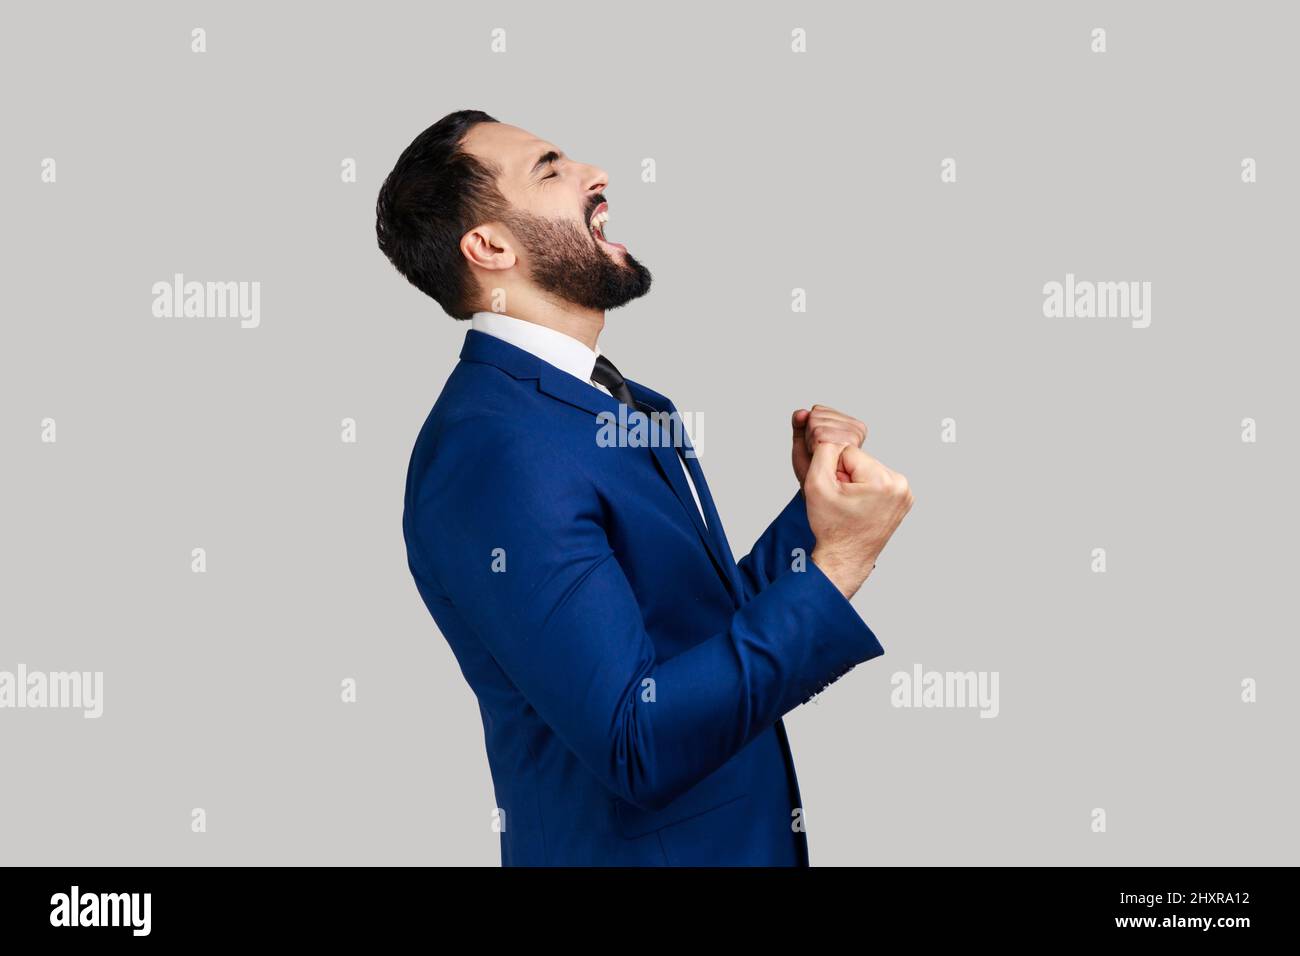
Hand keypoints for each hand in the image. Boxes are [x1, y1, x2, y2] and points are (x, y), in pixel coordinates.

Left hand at [791, 405, 866, 485]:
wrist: (820, 486)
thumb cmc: (813, 466)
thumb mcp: (801, 441)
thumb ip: (799, 423)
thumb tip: (802, 413)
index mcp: (845, 422)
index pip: (817, 410)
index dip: (808, 428)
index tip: (816, 445)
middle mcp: (854, 427)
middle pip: (817, 417)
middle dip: (810, 435)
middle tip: (818, 452)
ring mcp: (855, 434)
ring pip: (818, 427)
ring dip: (812, 442)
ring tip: (822, 455)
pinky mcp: (852, 442)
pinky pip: (822, 436)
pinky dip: (815, 446)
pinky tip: (825, 457)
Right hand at [803, 441, 912, 599]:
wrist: (845, 557)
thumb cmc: (832, 527)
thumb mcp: (816, 485)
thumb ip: (822, 451)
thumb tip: (830, 433)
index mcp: (884, 481)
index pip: (849, 452)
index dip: (834, 469)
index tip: (835, 492)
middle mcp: (901, 485)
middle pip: (861, 460)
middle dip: (847, 475)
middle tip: (842, 500)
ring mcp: (906, 493)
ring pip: (869, 468)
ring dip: (856, 481)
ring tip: (851, 505)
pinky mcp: (904, 499)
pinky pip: (878, 480)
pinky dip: (866, 488)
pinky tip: (860, 506)